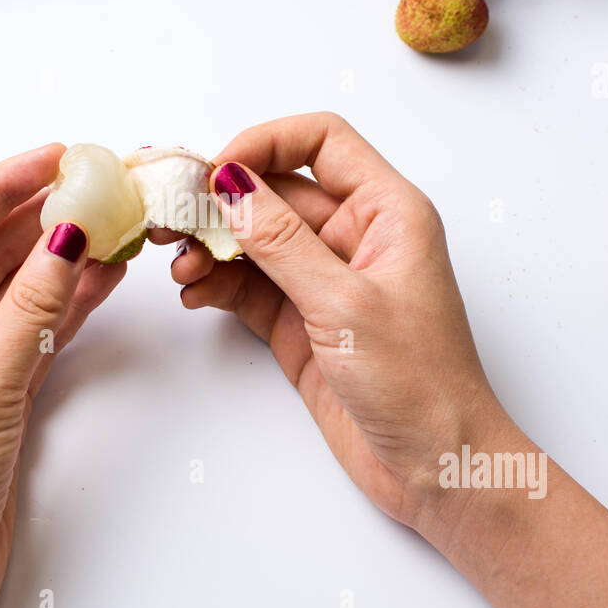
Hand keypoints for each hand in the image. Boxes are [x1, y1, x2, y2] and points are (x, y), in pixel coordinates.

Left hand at [0, 145, 124, 607]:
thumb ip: (32, 307)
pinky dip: (66, 306)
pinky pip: (32, 329)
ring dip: (59, 260)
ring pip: (14, 291)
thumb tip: (68, 236)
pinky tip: (101, 278)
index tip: (53, 156)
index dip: (2, 185)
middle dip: (39, 219)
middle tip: (93, 184)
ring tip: (110, 222)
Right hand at [162, 111, 501, 527]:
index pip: (322, 141)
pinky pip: (250, 285)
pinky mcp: (303, 322)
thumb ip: (282, 241)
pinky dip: (218, 283)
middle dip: (221, 201)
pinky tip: (195, 293)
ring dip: (212, 247)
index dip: (265, 143)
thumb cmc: (421, 383)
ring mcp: (326, 280)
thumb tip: (231, 184)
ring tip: (181, 269)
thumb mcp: (345, 304)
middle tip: (171, 219)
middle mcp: (356, 237)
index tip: (215, 170)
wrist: (437, 466)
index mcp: (388, 212)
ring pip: (256, 239)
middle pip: (276, 190)